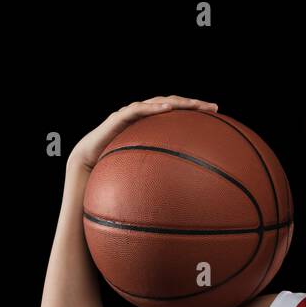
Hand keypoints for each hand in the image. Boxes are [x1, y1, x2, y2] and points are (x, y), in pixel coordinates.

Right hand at [67, 95, 218, 172]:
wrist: (87, 166)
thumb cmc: (114, 173)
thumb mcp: (145, 178)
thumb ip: (163, 182)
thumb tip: (187, 205)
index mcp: (151, 129)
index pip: (178, 117)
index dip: (196, 115)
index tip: (218, 119)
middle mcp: (143, 118)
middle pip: (172, 105)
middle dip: (194, 104)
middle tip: (214, 108)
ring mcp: (131, 115)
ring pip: (158, 101)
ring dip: (178, 101)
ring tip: (195, 104)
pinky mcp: (118, 117)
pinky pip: (138, 110)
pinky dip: (153, 107)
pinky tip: (168, 108)